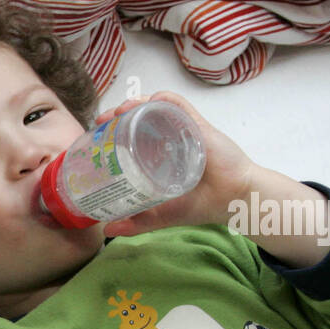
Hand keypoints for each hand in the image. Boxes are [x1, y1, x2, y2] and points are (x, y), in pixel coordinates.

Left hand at [89, 92, 255, 237]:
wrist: (232, 200)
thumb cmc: (201, 205)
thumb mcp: (160, 215)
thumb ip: (135, 223)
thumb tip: (106, 229)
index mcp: (160, 156)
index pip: (132, 136)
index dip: (113, 133)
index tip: (96, 137)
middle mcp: (170, 139)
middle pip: (139, 118)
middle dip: (117, 116)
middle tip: (101, 123)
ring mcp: (183, 130)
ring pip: (154, 107)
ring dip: (134, 104)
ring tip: (118, 111)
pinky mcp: (197, 125)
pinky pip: (178, 104)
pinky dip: (162, 99)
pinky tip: (147, 102)